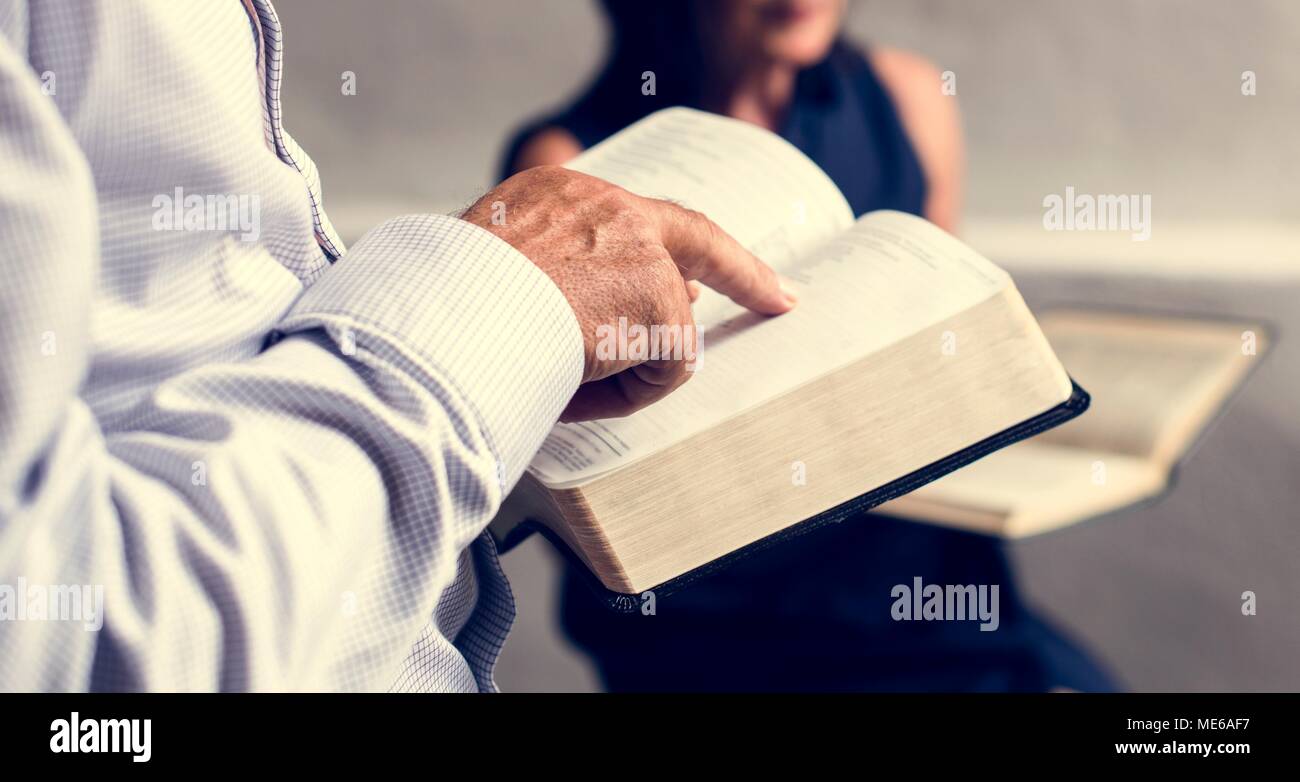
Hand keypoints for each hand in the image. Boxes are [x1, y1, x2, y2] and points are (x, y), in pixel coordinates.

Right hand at [462, 166, 795, 420]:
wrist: (443, 317)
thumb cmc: (453, 310)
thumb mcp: (499, 276)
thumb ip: (566, 279)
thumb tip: (652, 304)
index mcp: (559, 195)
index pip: (635, 214)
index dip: (673, 239)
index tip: (706, 264)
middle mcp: (607, 208)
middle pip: (695, 238)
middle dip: (743, 273)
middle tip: (780, 298)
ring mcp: (639, 251)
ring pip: (662, 334)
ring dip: (620, 372)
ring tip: (555, 378)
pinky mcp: (659, 299)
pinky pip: (662, 372)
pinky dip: (621, 395)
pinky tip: (571, 386)